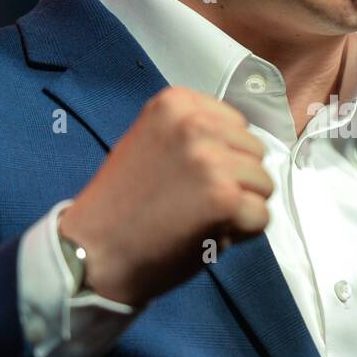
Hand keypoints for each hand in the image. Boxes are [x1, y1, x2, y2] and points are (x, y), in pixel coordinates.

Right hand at [57, 87, 274, 307]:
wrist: (93, 252)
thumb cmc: (121, 205)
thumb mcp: (150, 142)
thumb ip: (191, 133)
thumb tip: (239, 143)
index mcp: (176, 103)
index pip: (237, 125)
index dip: (224, 157)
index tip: (192, 177)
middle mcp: (195, 124)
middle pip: (255, 152)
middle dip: (236, 180)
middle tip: (195, 202)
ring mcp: (211, 160)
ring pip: (264, 184)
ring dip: (241, 206)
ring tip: (199, 217)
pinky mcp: (224, 198)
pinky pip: (261, 217)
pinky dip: (242, 233)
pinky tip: (206, 234)